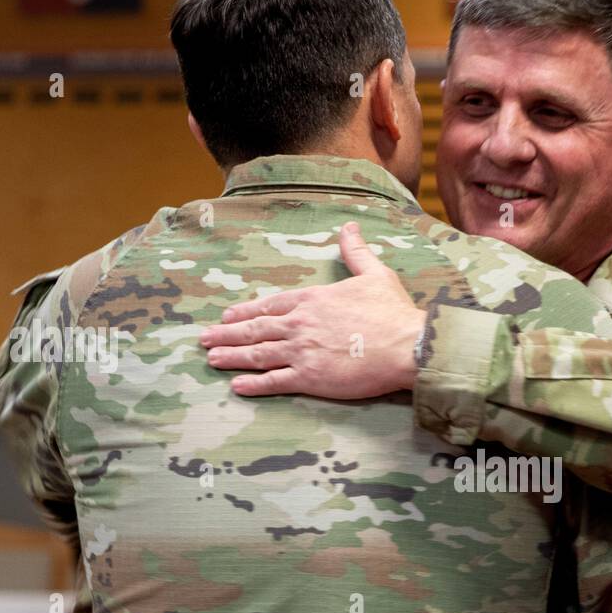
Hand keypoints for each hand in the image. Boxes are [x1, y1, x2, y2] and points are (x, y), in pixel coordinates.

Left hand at [200, 222, 424, 399]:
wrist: (406, 345)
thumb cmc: (393, 312)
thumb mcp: (374, 273)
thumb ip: (355, 252)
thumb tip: (349, 227)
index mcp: (312, 299)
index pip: (270, 304)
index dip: (246, 311)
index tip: (228, 316)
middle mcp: (300, 324)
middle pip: (255, 329)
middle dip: (227, 333)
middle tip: (205, 338)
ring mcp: (302, 351)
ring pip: (258, 353)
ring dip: (232, 356)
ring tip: (211, 359)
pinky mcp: (311, 378)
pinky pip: (275, 381)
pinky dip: (254, 384)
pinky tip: (236, 385)